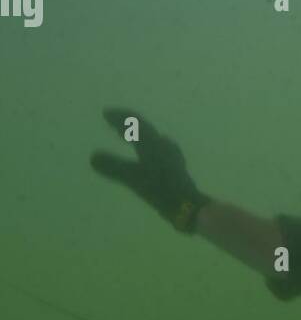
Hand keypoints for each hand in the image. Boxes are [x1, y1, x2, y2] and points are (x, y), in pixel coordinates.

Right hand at [91, 109, 209, 232]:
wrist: (187, 206)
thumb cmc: (160, 189)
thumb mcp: (133, 178)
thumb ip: (114, 167)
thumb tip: (93, 157)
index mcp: (153, 144)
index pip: (136, 124)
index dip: (120, 118)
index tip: (106, 113)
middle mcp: (163, 146)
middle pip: (144, 130)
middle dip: (128, 125)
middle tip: (113, 121)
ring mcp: (171, 157)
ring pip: (152, 140)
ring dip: (138, 136)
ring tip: (127, 137)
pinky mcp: (175, 169)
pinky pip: (157, 152)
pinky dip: (146, 149)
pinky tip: (148, 157)